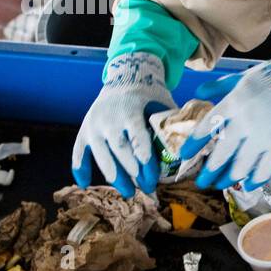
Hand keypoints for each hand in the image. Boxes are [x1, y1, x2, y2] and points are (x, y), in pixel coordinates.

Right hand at [71, 52, 174, 197]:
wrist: (124, 78)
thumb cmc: (149, 96)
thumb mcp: (162, 103)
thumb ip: (173, 123)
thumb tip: (192, 148)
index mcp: (130, 109)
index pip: (137, 136)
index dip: (144, 157)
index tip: (151, 175)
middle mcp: (108, 118)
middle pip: (119, 150)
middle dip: (133, 172)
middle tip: (147, 188)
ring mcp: (93, 125)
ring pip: (100, 155)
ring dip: (114, 176)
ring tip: (129, 192)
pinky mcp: (84, 130)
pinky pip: (79, 152)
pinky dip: (80, 168)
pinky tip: (84, 184)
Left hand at [180, 39, 270, 191]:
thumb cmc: (268, 77)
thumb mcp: (239, 78)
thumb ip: (218, 87)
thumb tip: (199, 92)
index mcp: (233, 103)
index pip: (207, 127)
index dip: (194, 144)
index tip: (185, 156)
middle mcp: (246, 122)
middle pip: (222, 153)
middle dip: (210, 171)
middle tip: (202, 182)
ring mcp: (265, 134)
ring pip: (243, 165)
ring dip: (230, 177)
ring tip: (222, 184)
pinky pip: (267, 166)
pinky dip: (257, 178)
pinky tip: (248, 185)